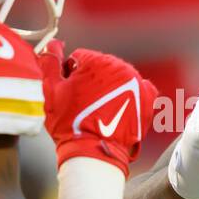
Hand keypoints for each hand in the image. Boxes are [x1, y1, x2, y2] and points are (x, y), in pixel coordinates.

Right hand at [39, 42, 157, 175]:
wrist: (94, 153)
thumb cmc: (69, 124)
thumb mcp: (51, 91)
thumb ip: (50, 63)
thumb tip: (53, 45)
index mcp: (98, 61)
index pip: (80, 58)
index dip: (70, 74)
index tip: (69, 92)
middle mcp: (121, 67)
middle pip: (100, 67)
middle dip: (91, 81)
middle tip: (82, 105)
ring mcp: (137, 83)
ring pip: (117, 79)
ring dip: (108, 89)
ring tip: (98, 111)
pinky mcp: (148, 99)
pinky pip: (137, 90)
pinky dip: (128, 97)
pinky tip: (116, 111)